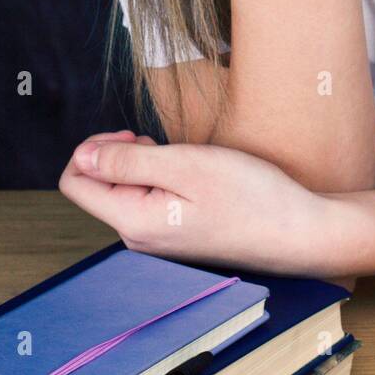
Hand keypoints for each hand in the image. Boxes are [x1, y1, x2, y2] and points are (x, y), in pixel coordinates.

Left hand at [58, 131, 350, 279]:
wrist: (300, 233)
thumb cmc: (251, 197)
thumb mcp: (186, 164)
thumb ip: (128, 160)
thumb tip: (82, 156)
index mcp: (134, 222)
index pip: (75, 182)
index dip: (93, 147)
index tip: (134, 134)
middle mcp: (139, 238)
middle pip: (99, 186)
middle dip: (123, 154)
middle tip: (163, 142)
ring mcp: (160, 241)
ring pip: (128, 191)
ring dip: (148, 166)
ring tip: (187, 161)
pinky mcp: (180, 237)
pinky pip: (153, 201)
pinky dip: (166, 180)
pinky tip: (198, 177)